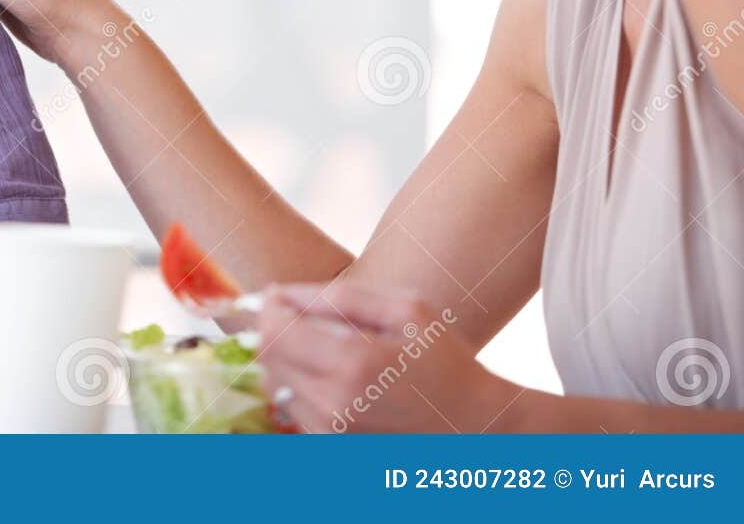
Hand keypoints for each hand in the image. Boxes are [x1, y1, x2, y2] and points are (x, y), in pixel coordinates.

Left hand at [255, 281, 521, 432]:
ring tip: (320, 346)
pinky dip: (298, 385)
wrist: (476, 427)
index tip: (279, 294)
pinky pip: (292, 408)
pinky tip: (330, 375)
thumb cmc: (444, 361)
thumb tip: (282, 293)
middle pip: (266, 358)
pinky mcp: (332, 449)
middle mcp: (334, 404)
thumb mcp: (405, 311)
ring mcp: (331, 433)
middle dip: (273, 329)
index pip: (273, 330)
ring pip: (275, 384)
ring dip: (284, 358)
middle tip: (297, 315)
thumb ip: (340, 297)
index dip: (268, 305)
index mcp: (353, 364)